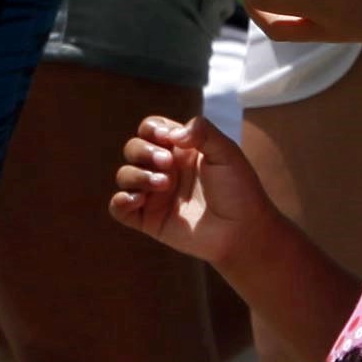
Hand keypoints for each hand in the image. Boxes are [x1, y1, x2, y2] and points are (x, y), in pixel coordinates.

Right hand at [107, 111, 270, 271]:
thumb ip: (202, 132)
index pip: (151, 129)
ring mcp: (155, 195)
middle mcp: (164, 171)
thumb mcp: (227, 153)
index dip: (152, 129)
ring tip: (162, 185)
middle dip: (144, 152)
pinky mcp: (149, 220)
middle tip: (167, 164)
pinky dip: (120, 201)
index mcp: (181, 151)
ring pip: (124, 175)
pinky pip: (118, 208)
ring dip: (136, 175)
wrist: (243, 231)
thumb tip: (172, 134)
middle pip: (133, 148)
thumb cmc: (240, 191)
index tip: (167, 139)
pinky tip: (138, 199)